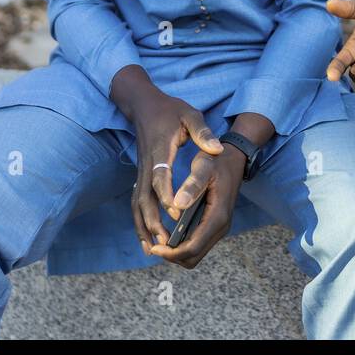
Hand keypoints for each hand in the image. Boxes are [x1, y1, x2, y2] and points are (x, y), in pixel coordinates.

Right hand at [123, 85, 222, 255]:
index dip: (167, 195)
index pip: (160, 176)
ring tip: (151, 250)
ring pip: (137, 203)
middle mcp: (147, 165)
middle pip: (144, 197)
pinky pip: (137, 201)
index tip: (176, 213)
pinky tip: (147, 237)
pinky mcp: (141, 175)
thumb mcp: (190, 114)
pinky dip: (140, 220)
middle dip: (152, 222)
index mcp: (160, 151)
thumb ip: (202, 132)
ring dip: (143, 227)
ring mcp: (141, 171)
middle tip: (164, 243)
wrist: (143, 104)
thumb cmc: (169, 110)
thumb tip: (217, 149)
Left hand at [149, 146, 247, 267]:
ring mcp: (219, 228)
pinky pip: (198, 244)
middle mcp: (221, 227)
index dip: (172, 253)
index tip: (155, 248)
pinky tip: (171, 233)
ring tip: (160, 240)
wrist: (234, 158)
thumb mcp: (203, 167)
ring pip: (195, 254)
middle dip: (173, 256)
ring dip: (177, 252)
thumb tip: (177, 205)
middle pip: (194, 257)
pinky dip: (183, 245)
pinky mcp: (215, 225)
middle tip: (155, 246)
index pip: (193, 247)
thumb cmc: (217, 161)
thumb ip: (192, 186)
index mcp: (217, 216)